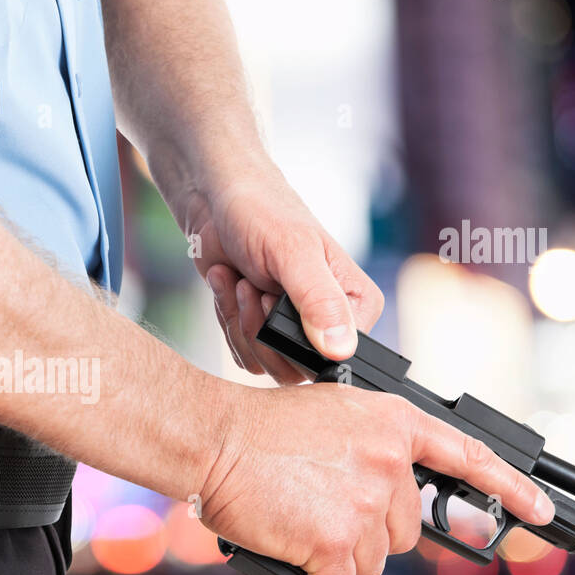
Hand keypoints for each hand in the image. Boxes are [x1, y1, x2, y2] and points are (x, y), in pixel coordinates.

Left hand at [180, 160, 383, 381]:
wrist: (218, 203)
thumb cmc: (263, 214)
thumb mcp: (293, 253)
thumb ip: (319, 301)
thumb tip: (341, 350)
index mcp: (357, 305)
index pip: (338, 358)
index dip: (298, 342)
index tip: (273, 299)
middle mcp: (331, 324)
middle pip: (297, 371)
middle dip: (259, 331)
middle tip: (251, 285)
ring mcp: (294, 332)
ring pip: (265, 366)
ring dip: (240, 322)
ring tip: (240, 280)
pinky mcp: (262, 333)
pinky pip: (243, 356)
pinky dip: (228, 320)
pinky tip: (228, 284)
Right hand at [198, 383, 555, 574]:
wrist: (214, 439)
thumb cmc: (261, 429)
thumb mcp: (336, 415)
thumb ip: (376, 449)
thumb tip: (391, 500)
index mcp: (395, 425)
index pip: (469, 457)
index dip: (510, 489)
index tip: (543, 513)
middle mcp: (391, 464)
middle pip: (403, 532)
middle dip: (365, 532)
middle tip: (318, 507)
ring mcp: (366, 505)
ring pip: (369, 562)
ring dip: (335, 554)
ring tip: (296, 518)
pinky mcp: (335, 543)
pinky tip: (288, 544)